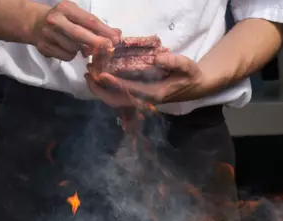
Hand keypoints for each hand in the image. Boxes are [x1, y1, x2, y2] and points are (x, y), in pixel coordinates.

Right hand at [31, 0, 120, 61]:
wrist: (34, 23)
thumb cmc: (62, 18)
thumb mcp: (77, 15)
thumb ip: (96, 24)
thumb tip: (117, 34)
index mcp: (65, 8)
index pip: (89, 20)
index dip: (104, 31)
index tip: (116, 38)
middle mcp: (55, 20)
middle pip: (80, 35)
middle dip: (96, 42)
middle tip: (109, 48)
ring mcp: (48, 35)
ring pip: (74, 49)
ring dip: (80, 50)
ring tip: (76, 43)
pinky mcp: (44, 47)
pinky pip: (66, 56)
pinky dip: (71, 55)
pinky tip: (67, 48)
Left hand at [85, 53, 207, 107]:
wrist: (194, 86)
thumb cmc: (190, 75)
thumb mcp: (187, 66)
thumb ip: (174, 63)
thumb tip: (157, 58)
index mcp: (155, 93)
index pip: (131, 90)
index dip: (115, 83)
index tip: (102, 74)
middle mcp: (144, 99)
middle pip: (117, 100)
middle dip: (100, 90)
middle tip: (88, 74)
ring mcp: (140, 99)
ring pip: (115, 100)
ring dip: (100, 90)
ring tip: (89, 74)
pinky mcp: (138, 96)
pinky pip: (118, 96)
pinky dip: (106, 88)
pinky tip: (98, 77)